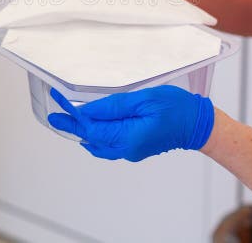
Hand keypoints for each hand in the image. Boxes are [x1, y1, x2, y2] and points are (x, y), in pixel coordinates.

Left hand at [48, 86, 213, 161]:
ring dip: (82, 131)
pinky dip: (95, 136)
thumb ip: (115, 106)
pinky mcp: (134, 148)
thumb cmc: (176, 108)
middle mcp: (126, 148)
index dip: (73, 115)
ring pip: (98, 143)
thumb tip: (89, 110)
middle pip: (91, 138)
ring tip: (67, 120)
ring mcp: (130, 151)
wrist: (197, 125)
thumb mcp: (144, 100)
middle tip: (54, 116)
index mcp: (128, 137)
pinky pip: (108, 145)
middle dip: (71, 126)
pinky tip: (91, 127)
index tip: (60, 101)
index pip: (91, 128)